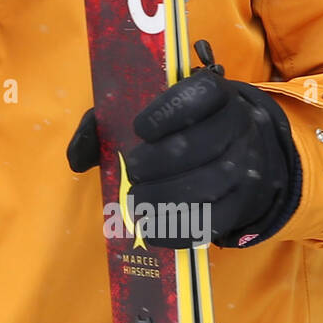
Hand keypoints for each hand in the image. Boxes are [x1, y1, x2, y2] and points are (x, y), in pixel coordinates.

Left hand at [67, 57, 301, 247]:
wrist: (235, 152)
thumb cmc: (176, 128)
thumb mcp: (146, 112)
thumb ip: (105, 125)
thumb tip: (76, 157)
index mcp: (214, 94)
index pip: (203, 93)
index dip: (170, 110)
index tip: (139, 128)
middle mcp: (238, 126)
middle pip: (205, 143)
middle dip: (162, 161)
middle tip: (132, 171)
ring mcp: (245, 166)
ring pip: (211, 184)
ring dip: (166, 197)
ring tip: (136, 202)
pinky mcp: (241, 204)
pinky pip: (213, 221)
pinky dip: (177, 229)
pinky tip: (151, 228)